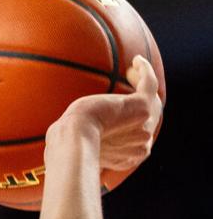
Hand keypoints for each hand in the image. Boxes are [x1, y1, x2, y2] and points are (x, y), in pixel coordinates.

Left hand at [50, 55, 161, 171]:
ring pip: (152, 100)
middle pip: (150, 118)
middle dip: (142, 101)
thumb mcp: (81, 150)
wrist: (73, 140)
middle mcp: (142, 145)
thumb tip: (72, 138)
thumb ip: (87, 146)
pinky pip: (150, 84)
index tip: (120, 112)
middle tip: (129, 85)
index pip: (138, 137)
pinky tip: (137, 60)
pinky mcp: (142, 107)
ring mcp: (145, 126)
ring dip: (143, 83)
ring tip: (133, 69)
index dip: (133, 122)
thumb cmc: (67, 147)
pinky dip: (145, 71)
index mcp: (129, 157)